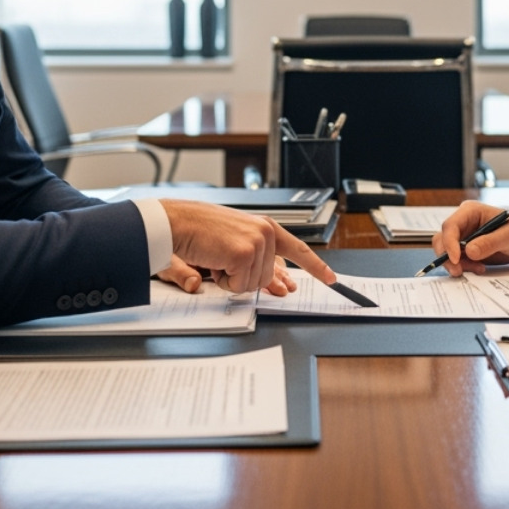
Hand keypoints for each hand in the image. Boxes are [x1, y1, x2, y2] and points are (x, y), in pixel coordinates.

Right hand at [162, 200, 335, 292]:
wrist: (177, 223)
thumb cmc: (200, 232)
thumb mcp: (235, 241)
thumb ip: (258, 258)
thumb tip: (278, 283)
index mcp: (266, 227)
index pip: (299, 248)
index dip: (316, 267)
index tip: (332, 280)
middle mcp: (266, 232)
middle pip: (267, 278)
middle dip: (242, 277)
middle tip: (223, 259)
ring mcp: (257, 242)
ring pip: (253, 285)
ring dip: (231, 279)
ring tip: (217, 257)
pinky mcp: (244, 253)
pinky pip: (239, 286)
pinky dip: (223, 281)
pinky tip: (213, 260)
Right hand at [432, 202, 508, 276]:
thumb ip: (490, 242)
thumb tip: (469, 251)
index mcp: (470, 212)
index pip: (450, 226)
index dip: (449, 243)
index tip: (455, 259)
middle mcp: (463, 223)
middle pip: (442, 239)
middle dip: (447, 256)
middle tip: (458, 271)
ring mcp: (463, 236)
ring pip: (446, 251)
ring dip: (457, 264)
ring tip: (478, 269)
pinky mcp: (466, 249)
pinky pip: (456, 260)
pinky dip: (464, 267)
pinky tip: (480, 268)